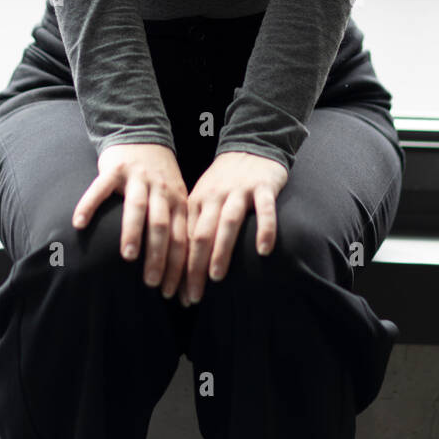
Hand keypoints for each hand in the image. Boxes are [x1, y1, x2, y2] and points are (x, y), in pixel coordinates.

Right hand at [72, 143, 188, 298]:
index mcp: (178, 200)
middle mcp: (161, 189)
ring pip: (138, 207)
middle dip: (159, 256)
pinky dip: (89, 204)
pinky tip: (79, 224)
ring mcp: (138, 178)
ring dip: (133, 233)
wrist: (141, 134)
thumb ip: (176, 227)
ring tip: (128, 257)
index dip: (178, 268)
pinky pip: (101, 188)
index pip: (182, 238)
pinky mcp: (115, 168)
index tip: (172, 294)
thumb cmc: (159, 177)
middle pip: (162, 226)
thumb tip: (181, 274)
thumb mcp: (175, 199)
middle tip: (151, 283)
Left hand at [179, 151, 288, 305]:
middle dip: (195, 266)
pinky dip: (264, 229)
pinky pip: (265, 210)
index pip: (185, 239)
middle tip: (192, 296)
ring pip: (228, 222)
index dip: (179, 268)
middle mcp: (216, 196)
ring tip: (216, 276)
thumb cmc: (225, 181)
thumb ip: (196, 228)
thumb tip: (182, 268)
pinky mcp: (264, 187)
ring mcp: (240, 191)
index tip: (174, 295)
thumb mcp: (204, 199)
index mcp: (197, 201)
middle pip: (202, 234)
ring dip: (221, 250)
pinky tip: (264, 251)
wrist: (251, 143)